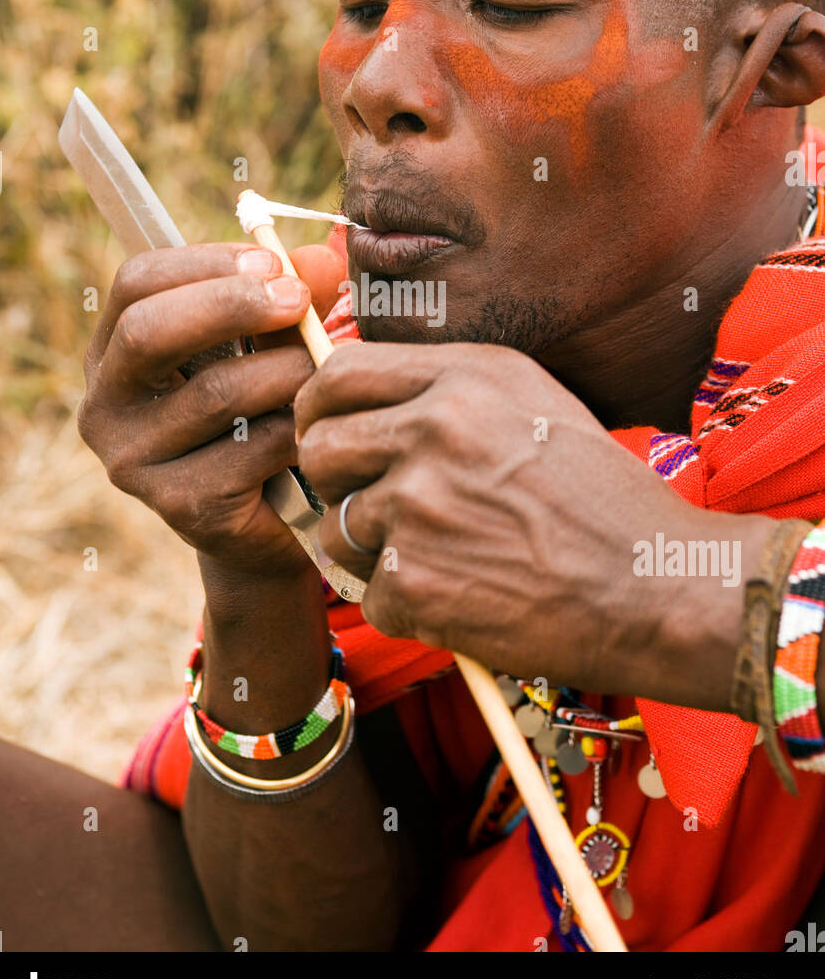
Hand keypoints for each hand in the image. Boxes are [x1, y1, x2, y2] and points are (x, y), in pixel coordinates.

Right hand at [78, 242, 342, 578]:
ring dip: (287, 370)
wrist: (265, 525)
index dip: (206, 262)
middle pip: (149, 331)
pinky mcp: (180, 505)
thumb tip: (320, 259)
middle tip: (298, 300)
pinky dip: (297, 427)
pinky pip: (252, 447)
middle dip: (233, 304)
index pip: (136, 283)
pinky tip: (316, 425)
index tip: (270, 261)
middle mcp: (105, 407)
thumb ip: (288, 299)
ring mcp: (134, 462)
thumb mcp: (267, 348)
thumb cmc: (262, 416)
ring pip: (216, 392)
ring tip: (324, 369)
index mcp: (112, 353)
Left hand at [294, 341, 730, 693]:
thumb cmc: (604, 500)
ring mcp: (419, 506)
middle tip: (376, 505)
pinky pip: (369, 593)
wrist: (659, 588)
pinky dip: (407, 606)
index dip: (319, 406)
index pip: (339, 373)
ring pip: (337, 526)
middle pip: (319, 447)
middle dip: (336, 481)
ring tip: (444, 558)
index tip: (326, 429)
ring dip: (374, 550)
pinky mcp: (415, 581)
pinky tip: (465, 599)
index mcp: (466, 377)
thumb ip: (449, 389)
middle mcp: (435, 430)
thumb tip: (364, 396)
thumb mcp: (536, 403)